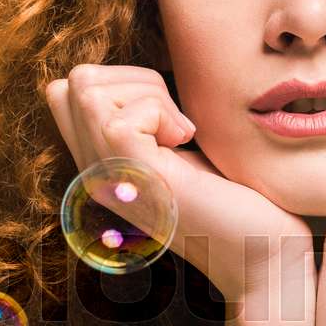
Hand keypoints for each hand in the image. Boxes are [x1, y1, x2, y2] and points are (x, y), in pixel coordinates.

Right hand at [44, 64, 314, 306]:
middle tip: (174, 118)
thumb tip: (150, 71)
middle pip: (71, 83)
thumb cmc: (241, 200)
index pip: (63, 93)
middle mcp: (96, 173)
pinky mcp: (132, 180)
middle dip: (130, 78)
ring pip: (86, 88)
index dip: (118, 80)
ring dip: (147, 93)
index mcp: (104, 164)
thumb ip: (155, 118)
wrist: (263, 255)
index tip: (165, 111)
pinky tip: (187, 142)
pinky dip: (160, 111)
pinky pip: (119, 115)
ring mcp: (109, 178)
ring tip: (182, 132)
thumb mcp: (187, 148)